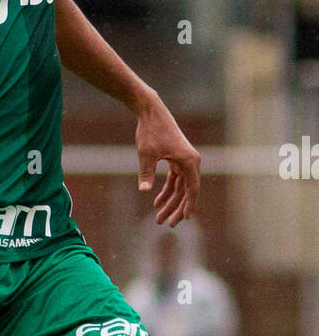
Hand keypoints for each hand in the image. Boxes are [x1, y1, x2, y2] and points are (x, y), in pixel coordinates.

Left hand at [134, 92, 200, 225]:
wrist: (151, 112)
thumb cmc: (150, 131)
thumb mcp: (146, 154)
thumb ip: (146, 173)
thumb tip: (144, 191)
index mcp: (188, 161)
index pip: (192, 189)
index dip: (189, 205)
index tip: (185, 219)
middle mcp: (190, 161)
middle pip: (186, 191)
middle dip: (176, 209)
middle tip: (167, 224)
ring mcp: (183, 160)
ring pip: (179, 187)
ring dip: (170, 202)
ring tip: (158, 218)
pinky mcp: (176, 158)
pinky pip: (174, 179)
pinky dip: (166, 191)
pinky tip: (156, 202)